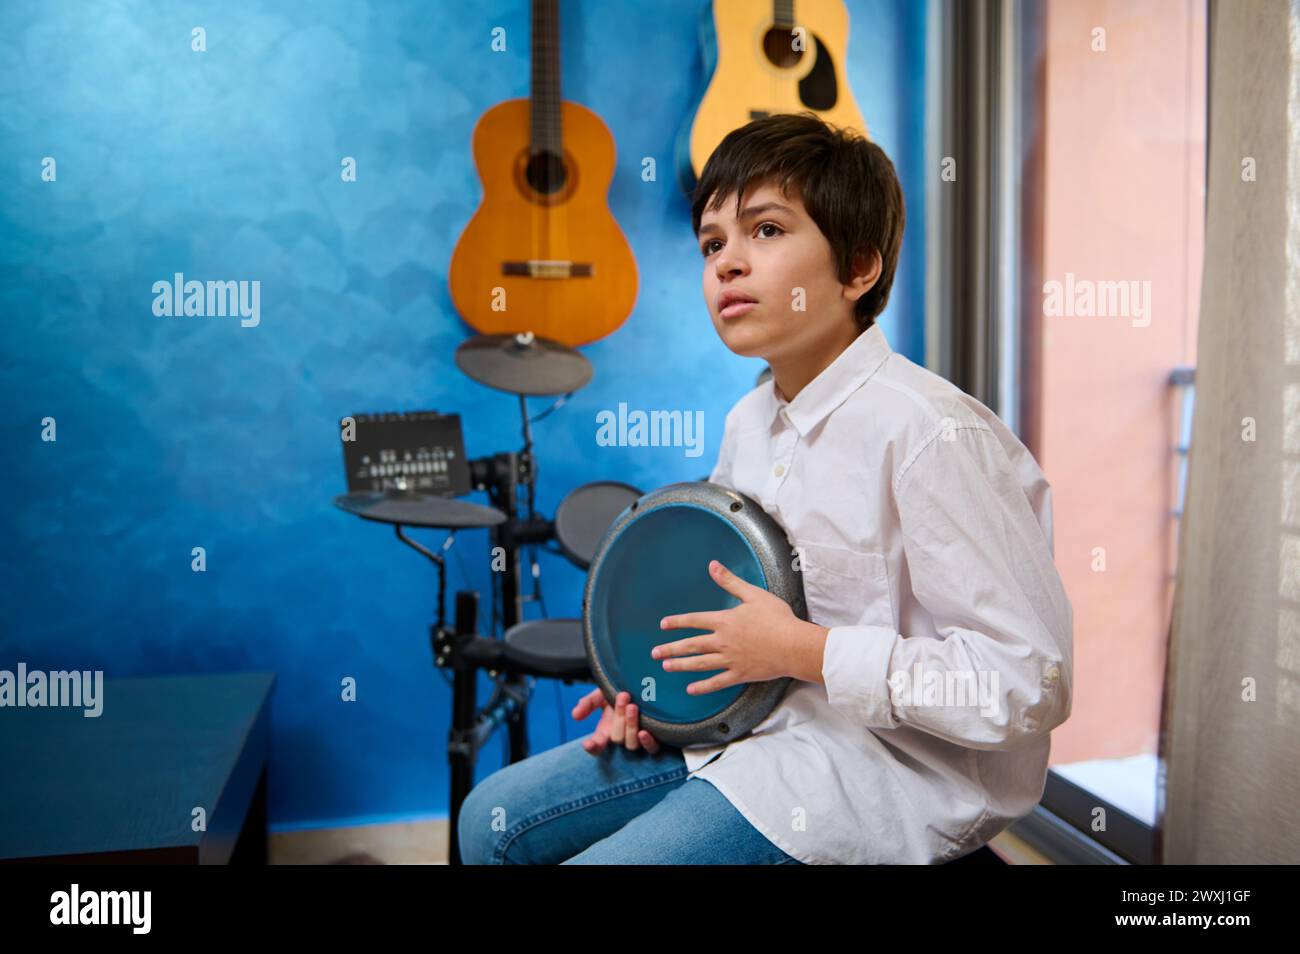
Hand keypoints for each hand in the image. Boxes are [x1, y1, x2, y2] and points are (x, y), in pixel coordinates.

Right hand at [571, 688, 660, 754]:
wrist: (641, 685)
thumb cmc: (617, 691)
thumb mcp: (600, 694)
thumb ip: (587, 703)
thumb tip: (575, 716)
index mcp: (605, 731)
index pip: (596, 746)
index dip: (592, 747)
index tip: (588, 743)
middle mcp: (621, 737)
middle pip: (617, 738)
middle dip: (619, 718)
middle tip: (623, 696)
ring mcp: (636, 739)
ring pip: (632, 744)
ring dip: (631, 726)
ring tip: (633, 707)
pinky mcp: (653, 739)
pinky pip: (652, 749)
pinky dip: (648, 743)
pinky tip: (644, 732)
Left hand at [655, 559, 811, 694]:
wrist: (793, 645)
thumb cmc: (776, 618)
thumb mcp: (753, 594)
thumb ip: (730, 581)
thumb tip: (712, 565)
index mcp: (724, 621)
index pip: (695, 620)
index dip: (677, 622)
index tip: (663, 625)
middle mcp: (722, 642)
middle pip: (692, 645)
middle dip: (671, 649)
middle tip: (654, 653)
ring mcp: (730, 660)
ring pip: (699, 664)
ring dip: (681, 665)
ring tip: (666, 667)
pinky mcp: (740, 674)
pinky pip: (717, 682)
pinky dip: (703, 687)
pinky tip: (691, 690)